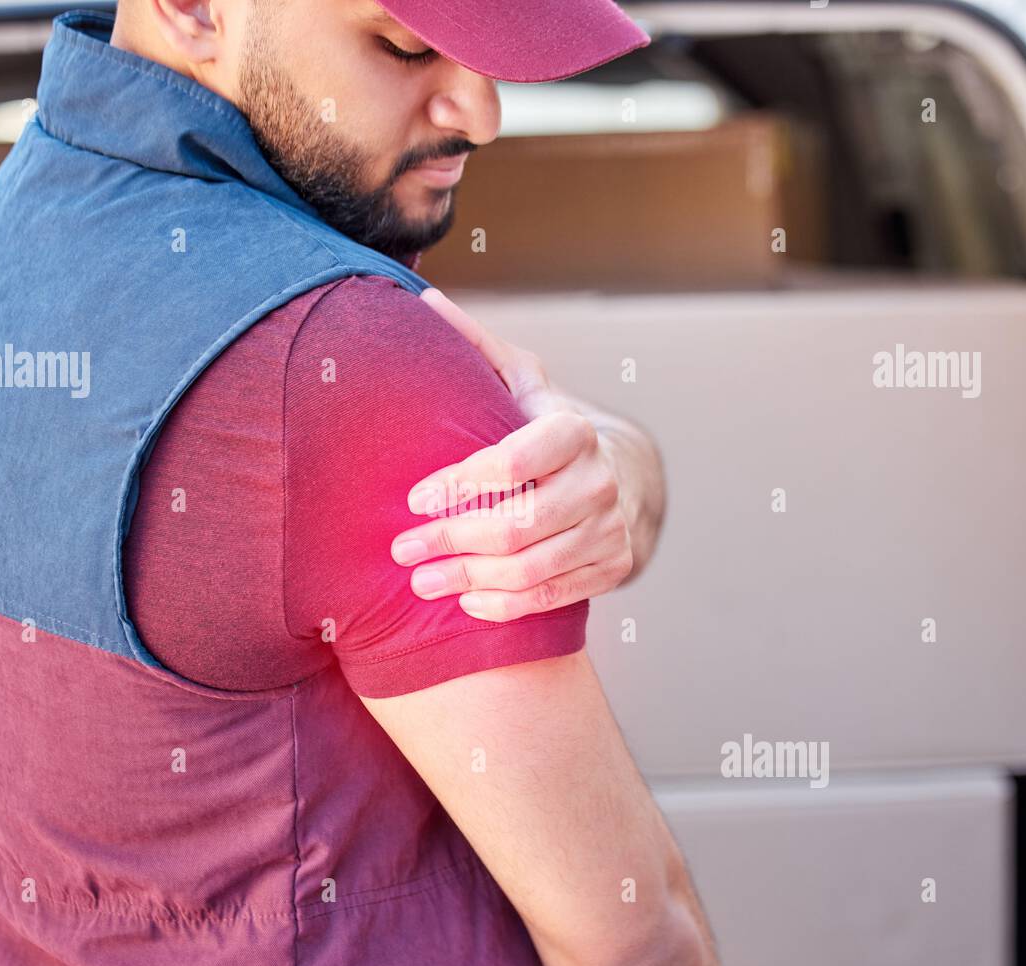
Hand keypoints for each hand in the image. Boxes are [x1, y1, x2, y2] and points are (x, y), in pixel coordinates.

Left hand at [389, 287, 633, 621]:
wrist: (623, 473)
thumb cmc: (548, 427)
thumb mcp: (521, 382)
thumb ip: (475, 348)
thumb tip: (422, 301)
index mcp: (572, 431)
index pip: (512, 461)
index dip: (459, 484)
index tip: (413, 499)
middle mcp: (598, 482)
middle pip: (517, 524)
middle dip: (452, 540)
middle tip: (403, 550)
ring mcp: (609, 529)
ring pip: (532, 568)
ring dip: (470, 579)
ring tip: (421, 581)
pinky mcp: (613, 566)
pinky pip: (552, 596)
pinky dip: (506, 605)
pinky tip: (466, 602)